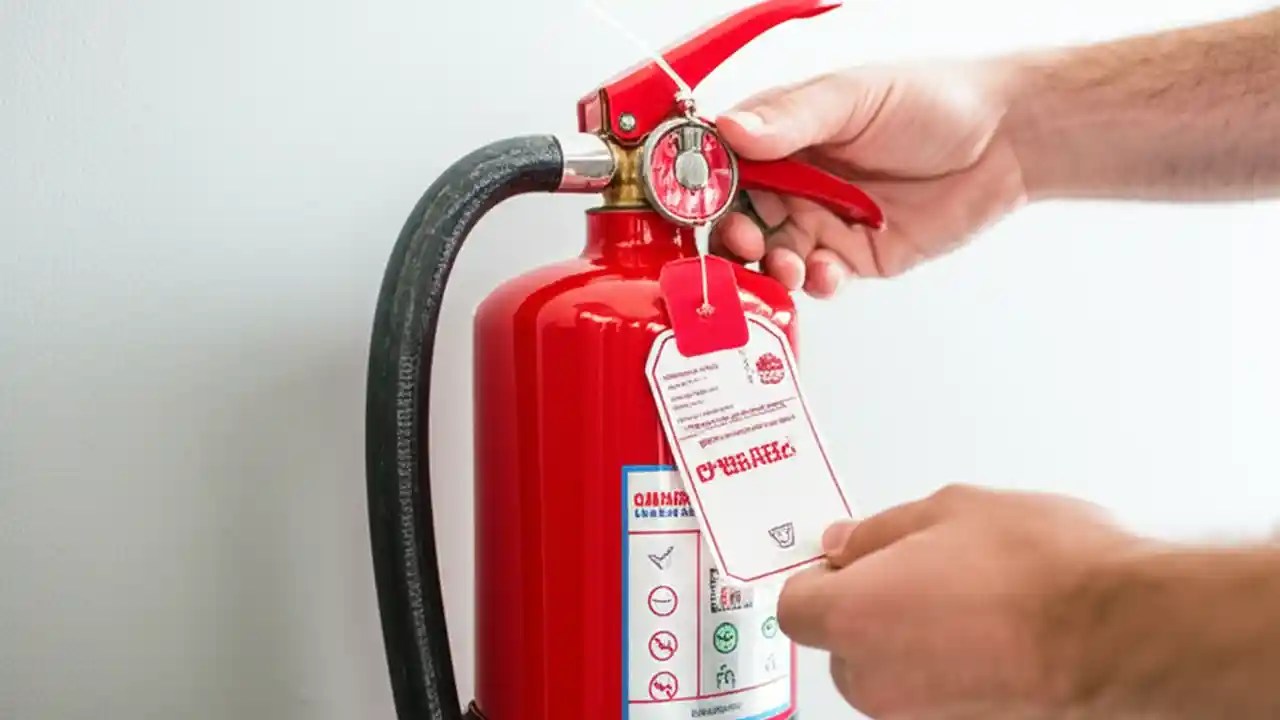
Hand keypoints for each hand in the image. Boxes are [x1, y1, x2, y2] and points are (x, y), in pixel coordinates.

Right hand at [712, 61, 1027, 296]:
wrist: (1007, 142)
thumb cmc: (935, 102)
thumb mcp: (855, 98)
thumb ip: (792, 118)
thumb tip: (730, 131)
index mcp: (785, 133)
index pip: (724, 162)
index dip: (705, 185)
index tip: (700, 202)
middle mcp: (796, 179)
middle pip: (738, 218)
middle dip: (734, 236)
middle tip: (747, 241)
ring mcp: (822, 219)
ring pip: (771, 256)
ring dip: (770, 267)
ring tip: (789, 265)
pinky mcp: (853, 256)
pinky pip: (817, 279)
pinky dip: (815, 283)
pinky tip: (830, 272)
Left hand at [777, 484, 1152, 718]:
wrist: (1121, 631)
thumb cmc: (1042, 572)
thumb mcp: (948, 512)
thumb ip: (879, 532)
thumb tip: (846, 543)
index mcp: (854, 617)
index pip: (795, 605)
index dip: (820, 575)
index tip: (848, 555)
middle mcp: (877, 679)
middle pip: (839, 642)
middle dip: (865, 605)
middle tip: (917, 567)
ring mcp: (919, 713)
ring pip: (887, 669)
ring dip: (908, 635)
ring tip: (967, 594)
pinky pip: (930, 689)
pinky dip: (945, 662)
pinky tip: (989, 629)